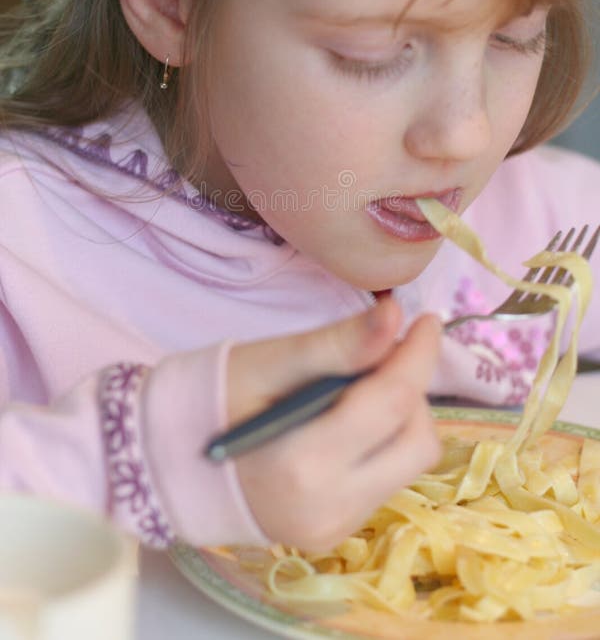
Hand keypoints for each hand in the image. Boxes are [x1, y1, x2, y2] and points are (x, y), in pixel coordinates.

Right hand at [227, 296, 440, 550]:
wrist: (164, 465)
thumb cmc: (208, 402)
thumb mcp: (265, 364)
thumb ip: (333, 345)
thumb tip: (394, 316)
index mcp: (304, 464)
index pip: (391, 403)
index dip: (418, 355)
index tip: (426, 319)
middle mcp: (329, 508)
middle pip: (416, 443)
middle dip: (411, 390)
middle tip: (382, 355)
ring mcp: (333, 529)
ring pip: (406, 464)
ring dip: (399, 416)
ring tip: (357, 385)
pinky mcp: (334, 534)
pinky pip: (383, 480)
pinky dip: (380, 441)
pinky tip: (346, 419)